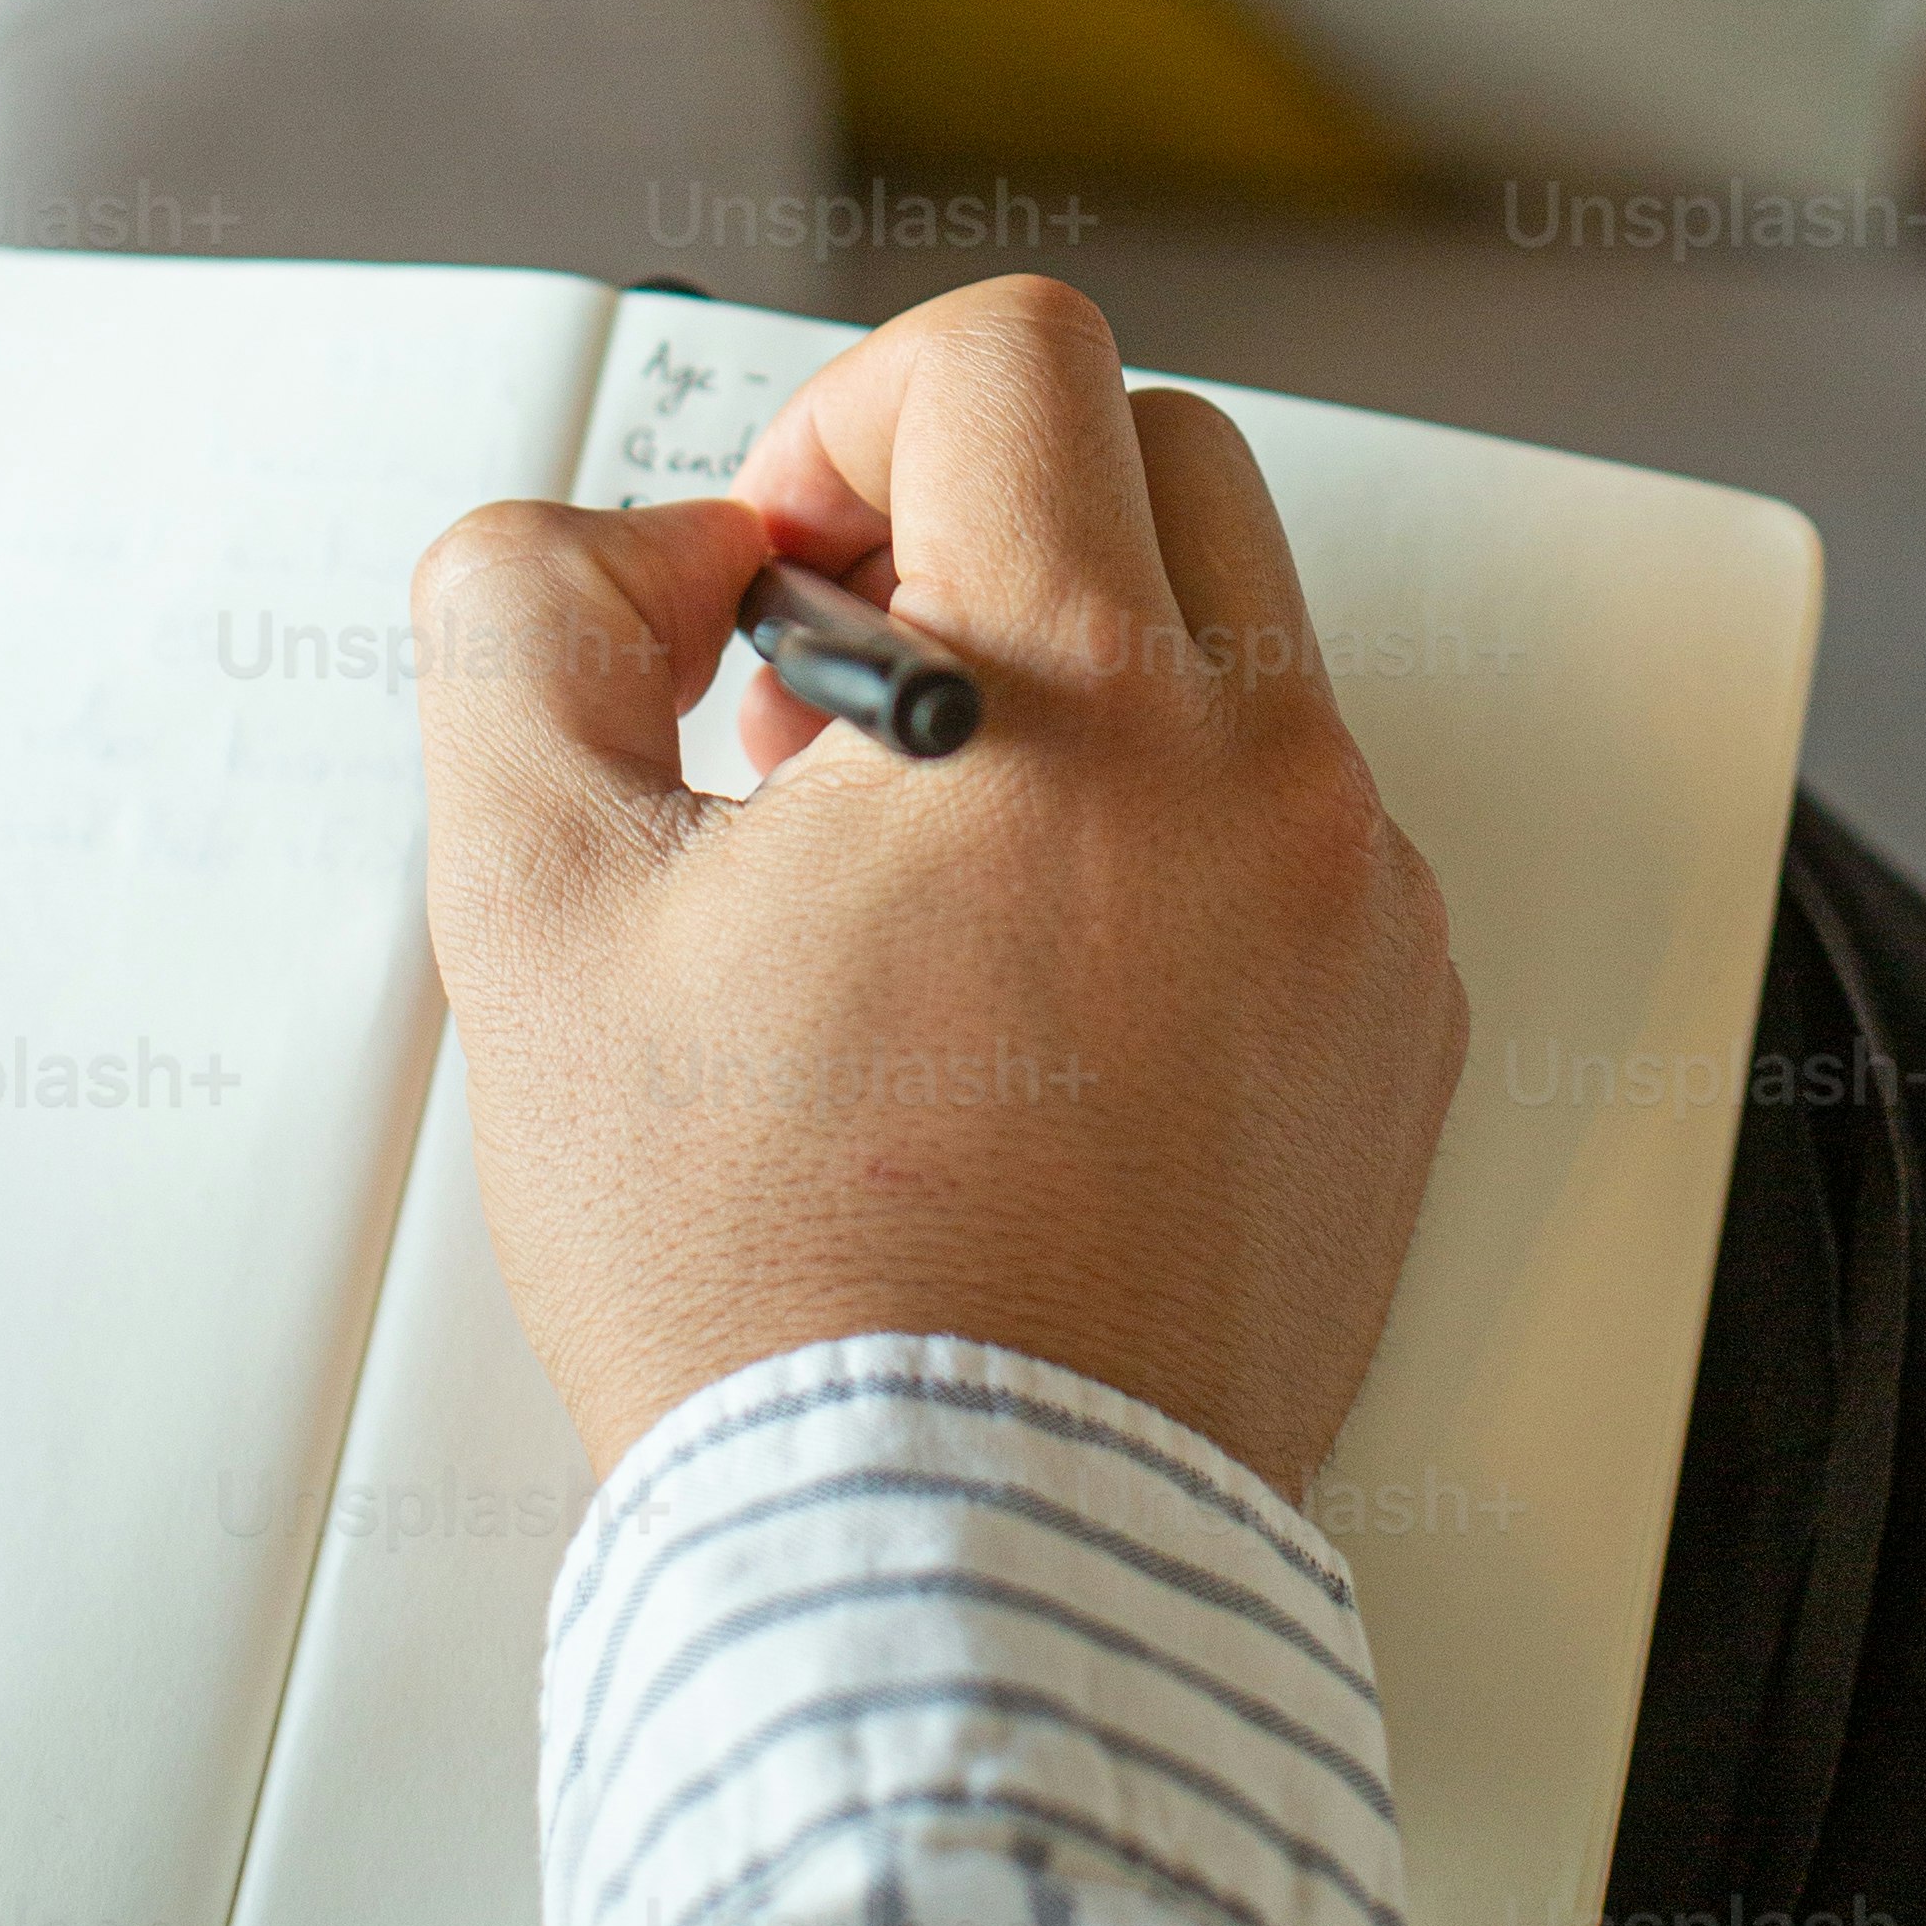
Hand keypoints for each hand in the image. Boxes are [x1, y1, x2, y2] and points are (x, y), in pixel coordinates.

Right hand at [408, 276, 1465, 1496]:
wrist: (958, 1567)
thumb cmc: (772, 1282)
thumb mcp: (538, 908)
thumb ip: (526, 631)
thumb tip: (613, 548)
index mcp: (1081, 701)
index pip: (1012, 358)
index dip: (845, 416)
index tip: (770, 574)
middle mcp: (1272, 780)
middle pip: (1151, 465)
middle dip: (970, 526)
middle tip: (823, 703)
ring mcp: (1364, 914)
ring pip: (1233, 654)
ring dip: (1071, 687)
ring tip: (905, 877)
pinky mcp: (1399, 1039)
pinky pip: (1301, 832)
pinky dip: (1170, 845)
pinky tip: (1018, 1000)